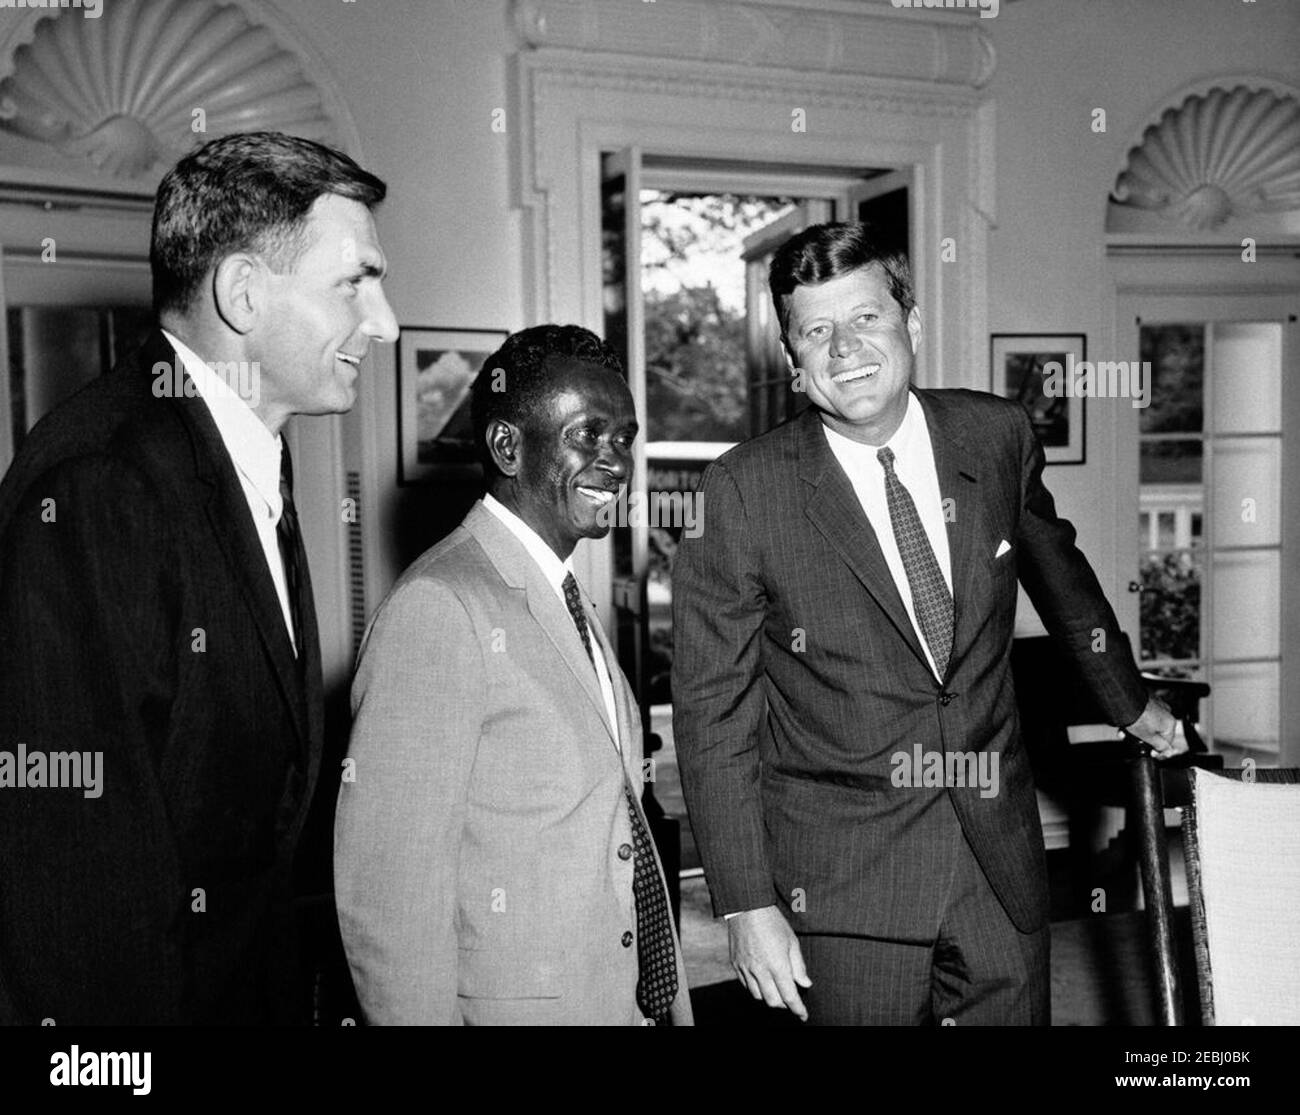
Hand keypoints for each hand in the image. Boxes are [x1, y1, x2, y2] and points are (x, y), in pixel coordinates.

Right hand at [727, 905, 811, 1020]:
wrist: (746, 907)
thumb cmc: (772, 922)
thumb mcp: (792, 941)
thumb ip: (799, 966)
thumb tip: (805, 984)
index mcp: (777, 965)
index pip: (789, 997)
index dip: (798, 1009)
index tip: (803, 1015)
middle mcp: (760, 970)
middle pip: (773, 1001)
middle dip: (784, 1004)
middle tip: (790, 998)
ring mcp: (746, 968)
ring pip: (758, 996)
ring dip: (769, 996)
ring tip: (776, 988)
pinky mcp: (736, 964)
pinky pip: (746, 985)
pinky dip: (756, 988)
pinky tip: (762, 980)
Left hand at [1123, 696, 1182, 759]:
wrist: (1124, 701)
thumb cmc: (1137, 718)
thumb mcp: (1148, 737)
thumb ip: (1160, 746)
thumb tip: (1167, 751)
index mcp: (1170, 723)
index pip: (1167, 742)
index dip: (1158, 750)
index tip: (1150, 753)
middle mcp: (1166, 712)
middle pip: (1156, 732)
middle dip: (1142, 739)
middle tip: (1132, 742)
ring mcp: (1156, 705)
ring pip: (1147, 724)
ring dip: (1135, 731)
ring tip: (1123, 734)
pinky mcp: (1146, 700)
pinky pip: (1142, 715)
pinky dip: (1134, 721)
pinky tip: (1124, 725)